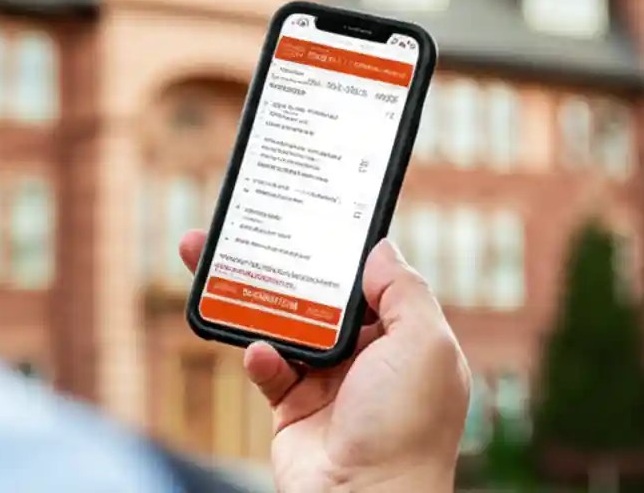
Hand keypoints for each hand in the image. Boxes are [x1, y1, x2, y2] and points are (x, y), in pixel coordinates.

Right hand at [179, 232, 469, 492]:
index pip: (373, 280)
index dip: (344, 250)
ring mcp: (329, 382)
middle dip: (285, 264)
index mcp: (407, 339)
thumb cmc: (406, 428)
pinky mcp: (293, 408)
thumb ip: (406, 290)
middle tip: (251, 228)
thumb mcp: (426, 344)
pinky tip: (259, 352)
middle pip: (319, 297)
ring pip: (285, 325)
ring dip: (254, 297)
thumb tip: (381, 247)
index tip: (315, 214)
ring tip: (217, 265)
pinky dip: (259, 357)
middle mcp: (370, 358)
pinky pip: (268, 367)